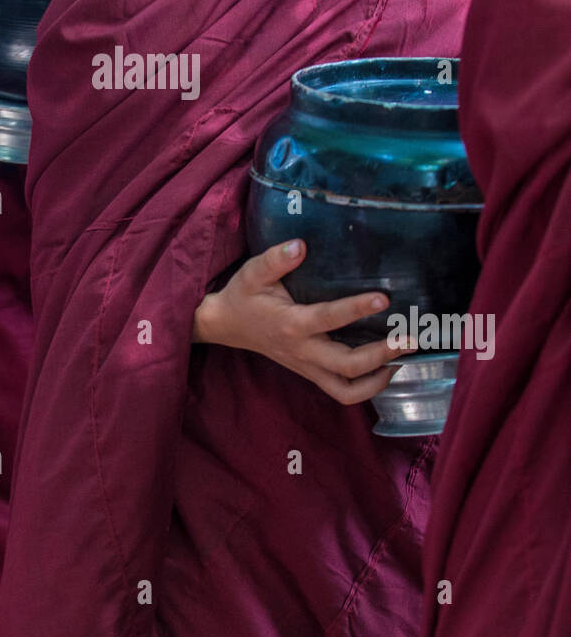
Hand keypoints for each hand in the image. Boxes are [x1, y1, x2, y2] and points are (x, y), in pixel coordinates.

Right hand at [192, 239, 412, 404]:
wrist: (226, 325)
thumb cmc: (244, 295)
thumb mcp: (253, 272)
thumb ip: (276, 259)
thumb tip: (301, 245)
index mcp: (291, 323)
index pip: (329, 319)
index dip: (357, 309)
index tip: (384, 298)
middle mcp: (302, 351)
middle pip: (347, 365)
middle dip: (382, 355)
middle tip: (410, 338)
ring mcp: (307, 367)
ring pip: (347, 390)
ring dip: (378, 380)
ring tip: (402, 359)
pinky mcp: (310, 373)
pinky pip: (342, 391)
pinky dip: (366, 387)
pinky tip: (385, 368)